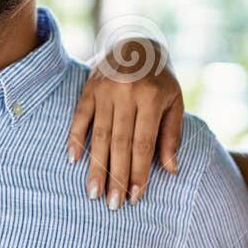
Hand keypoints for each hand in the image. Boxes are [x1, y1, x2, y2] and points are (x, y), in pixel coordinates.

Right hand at [66, 37, 182, 209]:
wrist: (137, 44)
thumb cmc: (160, 79)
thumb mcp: (174, 102)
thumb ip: (171, 135)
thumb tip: (171, 169)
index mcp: (151, 97)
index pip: (143, 143)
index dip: (138, 172)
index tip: (135, 196)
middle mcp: (126, 93)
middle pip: (119, 144)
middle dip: (116, 176)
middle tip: (112, 204)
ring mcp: (104, 90)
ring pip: (99, 135)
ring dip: (96, 166)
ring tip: (93, 192)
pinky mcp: (89, 88)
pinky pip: (80, 117)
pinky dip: (75, 138)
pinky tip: (73, 160)